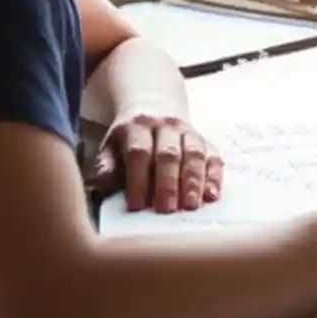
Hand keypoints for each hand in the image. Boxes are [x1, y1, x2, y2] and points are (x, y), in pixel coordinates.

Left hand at [91, 111, 223, 212]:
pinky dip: (215, 178)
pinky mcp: (207, 142)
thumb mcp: (111, 148)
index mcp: (137, 127)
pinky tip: (212, 195)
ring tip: (191, 206)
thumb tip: (101, 187)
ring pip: (194, 154)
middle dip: (168, 184)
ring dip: (194, 182)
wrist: (155, 108)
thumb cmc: (130, 140)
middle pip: (169, 154)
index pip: (139, 153)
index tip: (137, 206)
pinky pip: (214, 158)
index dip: (138, 180)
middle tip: (166, 210)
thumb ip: (106, 167)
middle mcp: (166, 126)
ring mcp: (189, 133)